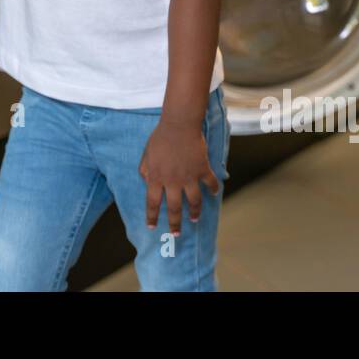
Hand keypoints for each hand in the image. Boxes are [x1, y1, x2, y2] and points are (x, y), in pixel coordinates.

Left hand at [138, 120, 220, 235]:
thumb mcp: (146, 155)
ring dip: (195, 212)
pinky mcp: (202, 169)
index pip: (152, 203)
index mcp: (156, 178)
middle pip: (174, 208)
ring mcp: (188, 177)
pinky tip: (214, 193)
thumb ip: (145, 171)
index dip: (152, 216)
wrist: (178, 124)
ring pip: (194, 201)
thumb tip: (146, 183)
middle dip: (175, 223)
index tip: (152, 227)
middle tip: (176, 234)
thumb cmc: (160, 138)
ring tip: (195, 219)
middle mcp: (172, 181)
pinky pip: (210, 183)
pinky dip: (213, 189)